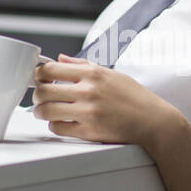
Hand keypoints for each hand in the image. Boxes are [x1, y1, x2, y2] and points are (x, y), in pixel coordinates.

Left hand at [31, 54, 176, 147]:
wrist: (154, 122)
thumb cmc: (135, 98)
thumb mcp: (112, 74)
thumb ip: (83, 66)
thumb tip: (60, 59)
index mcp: (93, 74)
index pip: (50, 69)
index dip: (39, 74)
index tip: (40, 78)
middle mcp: (88, 91)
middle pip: (43, 90)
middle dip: (37, 94)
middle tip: (40, 97)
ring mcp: (88, 112)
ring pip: (46, 111)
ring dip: (40, 112)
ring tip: (45, 111)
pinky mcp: (89, 132)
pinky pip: (58, 128)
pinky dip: (55, 125)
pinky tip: (61, 122)